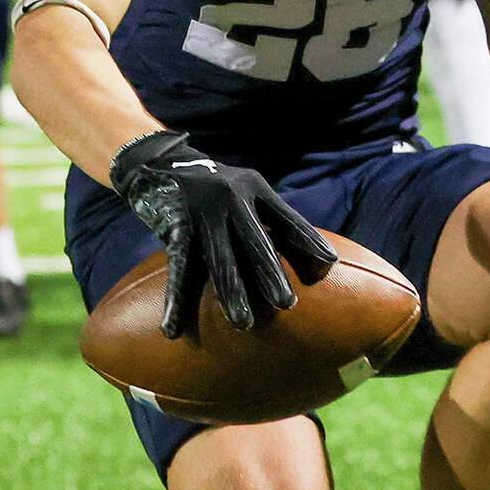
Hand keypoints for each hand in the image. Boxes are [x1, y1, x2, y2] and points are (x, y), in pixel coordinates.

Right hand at [110, 131, 338, 337]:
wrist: (158, 161)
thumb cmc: (210, 185)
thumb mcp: (240, 189)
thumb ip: (262, 214)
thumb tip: (301, 250)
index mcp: (254, 187)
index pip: (286, 218)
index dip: (308, 240)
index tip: (330, 262)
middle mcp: (232, 196)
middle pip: (256, 241)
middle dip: (271, 273)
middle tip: (288, 303)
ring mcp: (202, 209)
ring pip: (220, 258)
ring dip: (231, 293)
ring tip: (243, 323)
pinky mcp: (174, 223)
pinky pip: (178, 267)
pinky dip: (176, 300)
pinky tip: (172, 328)